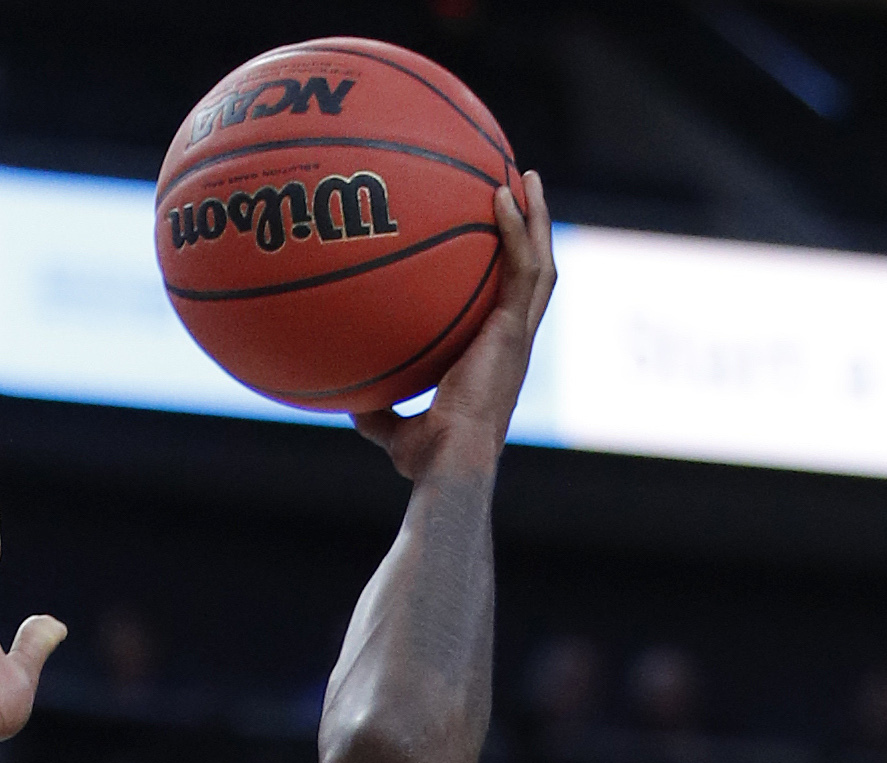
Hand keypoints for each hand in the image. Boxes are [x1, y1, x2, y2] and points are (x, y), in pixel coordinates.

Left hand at [354, 171, 554, 480]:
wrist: (451, 463)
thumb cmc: (427, 459)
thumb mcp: (393, 431)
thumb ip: (377, 412)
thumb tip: (347, 401)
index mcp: (494, 359)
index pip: (509, 307)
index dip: (510, 273)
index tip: (498, 243)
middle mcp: (513, 343)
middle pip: (534, 275)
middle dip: (533, 230)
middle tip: (521, 190)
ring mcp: (517, 335)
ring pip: (539, 262)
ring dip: (535, 217)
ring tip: (525, 176)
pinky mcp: (513, 329)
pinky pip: (521, 267)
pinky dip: (515, 230)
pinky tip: (500, 197)